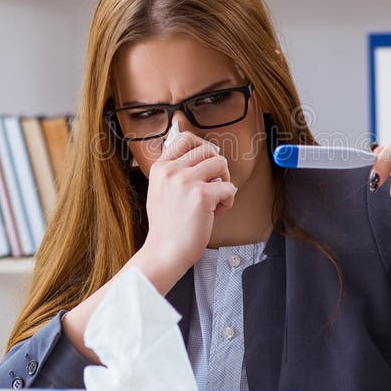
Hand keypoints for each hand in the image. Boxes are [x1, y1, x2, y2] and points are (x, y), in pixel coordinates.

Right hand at [136, 131, 236, 292]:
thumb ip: (174, 171)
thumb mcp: (160, 190)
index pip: (185, 138)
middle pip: (208, 150)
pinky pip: (229, 188)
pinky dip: (228, 201)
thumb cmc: (167, 225)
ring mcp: (186, 181)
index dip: (201, 147)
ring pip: (221, 163)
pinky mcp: (202, 196)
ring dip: (224, 181)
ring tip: (215, 199)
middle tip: (213, 185)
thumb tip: (198, 153)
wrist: (165, 252)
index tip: (206, 163)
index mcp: (161, 167)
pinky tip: (216, 212)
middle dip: (217, 167)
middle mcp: (172, 170)